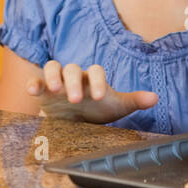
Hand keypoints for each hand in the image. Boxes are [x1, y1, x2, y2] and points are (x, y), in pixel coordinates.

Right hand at [27, 61, 158, 124]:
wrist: (76, 120)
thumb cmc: (98, 110)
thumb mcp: (115, 106)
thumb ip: (133, 100)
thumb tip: (156, 98)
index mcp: (93, 78)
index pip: (96, 71)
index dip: (98, 81)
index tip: (99, 97)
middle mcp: (75, 76)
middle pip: (72, 68)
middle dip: (73, 82)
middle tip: (76, 100)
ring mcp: (57, 81)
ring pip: (53, 67)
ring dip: (52, 76)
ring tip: (54, 91)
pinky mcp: (43, 91)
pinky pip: (36, 81)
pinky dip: (33, 83)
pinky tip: (32, 90)